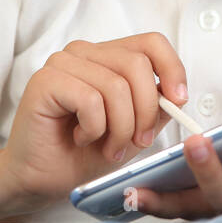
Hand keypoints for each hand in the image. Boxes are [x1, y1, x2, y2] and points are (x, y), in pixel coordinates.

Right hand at [0, 32, 189, 214]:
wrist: (42, 179)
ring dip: (120, 128)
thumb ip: (156, 108)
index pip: (152, 43)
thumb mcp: (134, 130)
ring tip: (107, 147)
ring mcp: (64, 63)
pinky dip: (94, 129)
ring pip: (116, 86)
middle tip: (137, 142)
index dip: (172, 68)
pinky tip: (80, 138)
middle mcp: (86, 52)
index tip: (179, 101)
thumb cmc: (84, 153)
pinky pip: (91, 100)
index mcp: (108, 56)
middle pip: (138, 65)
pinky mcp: (46, 80)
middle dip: (145, 112)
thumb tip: (176, 95)